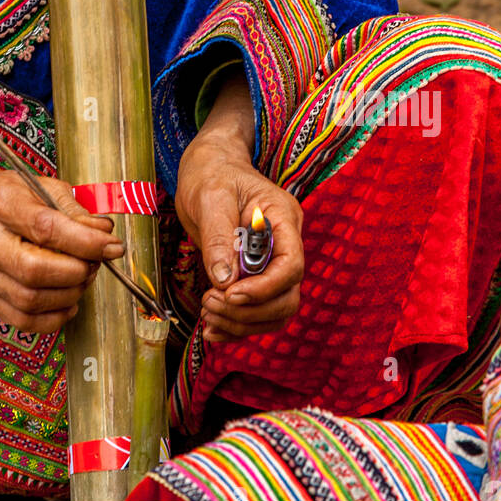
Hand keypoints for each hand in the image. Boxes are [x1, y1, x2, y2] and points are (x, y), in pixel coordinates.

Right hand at [0, 142, 123, 333]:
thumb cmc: (11, 196)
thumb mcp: (42, 187)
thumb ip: (74, 210)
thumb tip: (104, 234)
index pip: (45, 227)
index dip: (85, 242)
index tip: (112, 247)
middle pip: (34, 269)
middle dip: (76, 272)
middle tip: (94, 263)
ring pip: (30, 299)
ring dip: (69, 295)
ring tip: (82, 278)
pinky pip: (21, 320)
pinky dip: (53, 318)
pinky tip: (68, 302)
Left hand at [174, 74, 303, 342]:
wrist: (208, 169)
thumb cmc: (212, 174)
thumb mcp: (211, 197)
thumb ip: (219, 236)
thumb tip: (225, 280)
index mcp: (283, 219)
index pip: (292, 266)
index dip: (265, 288)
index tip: (230, 294)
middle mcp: (284, 245)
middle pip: (287, 296)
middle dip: (250, 310)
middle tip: (210, 305)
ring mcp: (272, 263)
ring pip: (275, 311)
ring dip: (242, 323)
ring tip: (207, 316)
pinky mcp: (255, 276)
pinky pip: (257, 312)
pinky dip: (236, 326)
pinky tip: (212, 330)